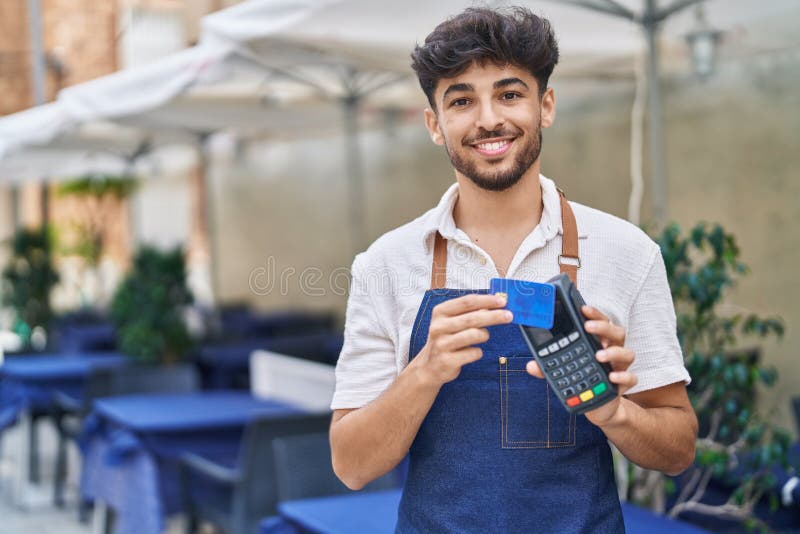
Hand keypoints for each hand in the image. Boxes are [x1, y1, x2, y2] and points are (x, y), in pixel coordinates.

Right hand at [417, 293, 512, 385]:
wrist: (430, 365)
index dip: (486, 300)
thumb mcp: (452, 322)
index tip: (502, 301)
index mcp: (440, 312)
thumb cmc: (446, 339)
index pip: (466, 302)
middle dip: (494, 316)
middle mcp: (438, 327)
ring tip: (483, 336)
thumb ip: (471, 312)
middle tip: (509, 316)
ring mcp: (442, 344)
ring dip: (484, 335)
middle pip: (472, 318)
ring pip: (474, 335)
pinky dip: (477, 352)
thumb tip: (495, 302)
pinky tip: (471, 352)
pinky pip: (473, 353)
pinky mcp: (448, 360)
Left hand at [525, 305, 636, 426]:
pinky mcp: (624, 384)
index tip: (583, 308)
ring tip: (598, 355)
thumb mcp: (562, 371)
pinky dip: (623, 376)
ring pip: (628, 353)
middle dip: (603, 327)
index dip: (594, 313)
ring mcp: (620, 367)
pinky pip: (631, 378)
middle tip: (588, 327)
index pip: (600, 322)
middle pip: (616, 332)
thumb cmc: (581, 379)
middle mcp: (612, 351)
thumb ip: (548, 367)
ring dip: (613, 352)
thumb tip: (531, 365)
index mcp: (598, 342)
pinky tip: (611, 376)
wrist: (596, 405)